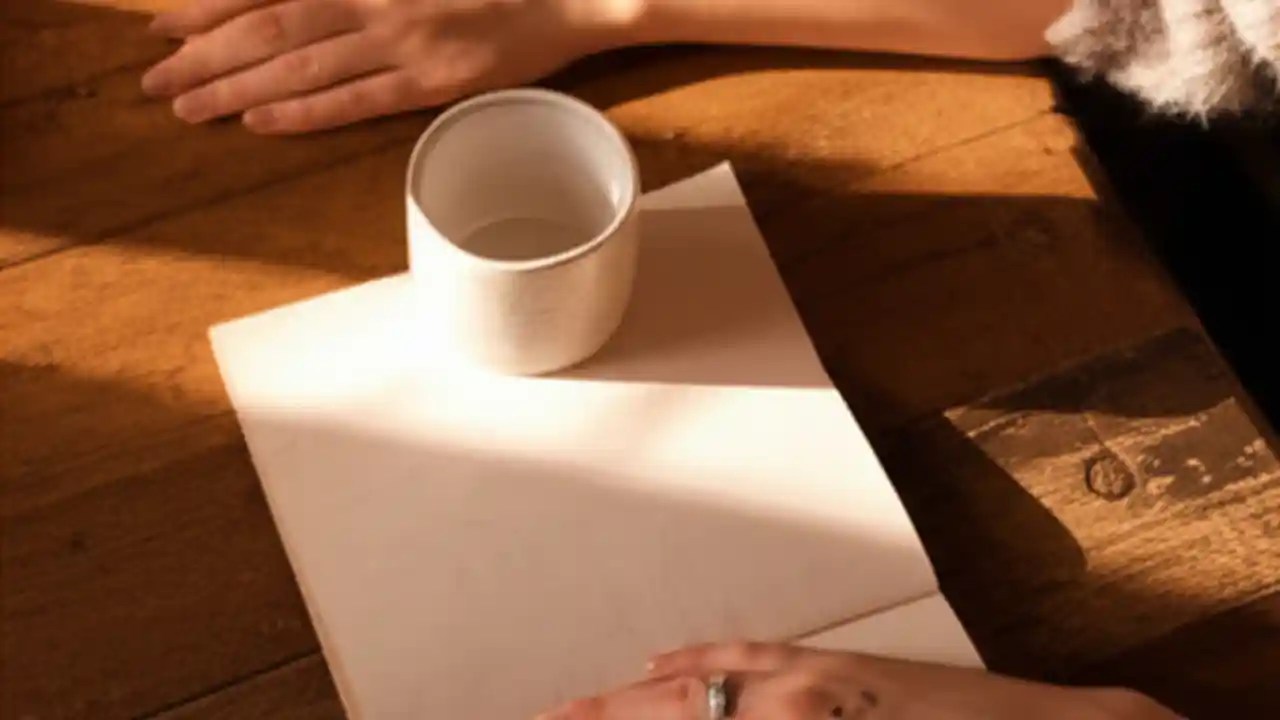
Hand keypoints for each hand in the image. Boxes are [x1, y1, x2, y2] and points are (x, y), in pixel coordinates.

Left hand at [142, 0, 630, 132]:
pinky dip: (304, 110)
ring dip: (235, 86)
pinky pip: (357, 99)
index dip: (208, 5)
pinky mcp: (434, 82)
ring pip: (301, 64)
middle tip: (154, 81)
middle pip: (269, 26)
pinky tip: (259, 121)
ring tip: (186, 109)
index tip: (161, 26)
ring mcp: (403, 41)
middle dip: (204, 53)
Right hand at [536, 643, 1179, 719]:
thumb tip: (707, 716)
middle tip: (552, 715)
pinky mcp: (833, 660)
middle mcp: (786, 693)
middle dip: (606, 715)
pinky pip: (745, 653)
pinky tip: (668, 659)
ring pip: (699, 680)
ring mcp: (808, 670)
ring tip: (584, 704)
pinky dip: (697, 657)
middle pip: (670, 706)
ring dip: (636, 696)